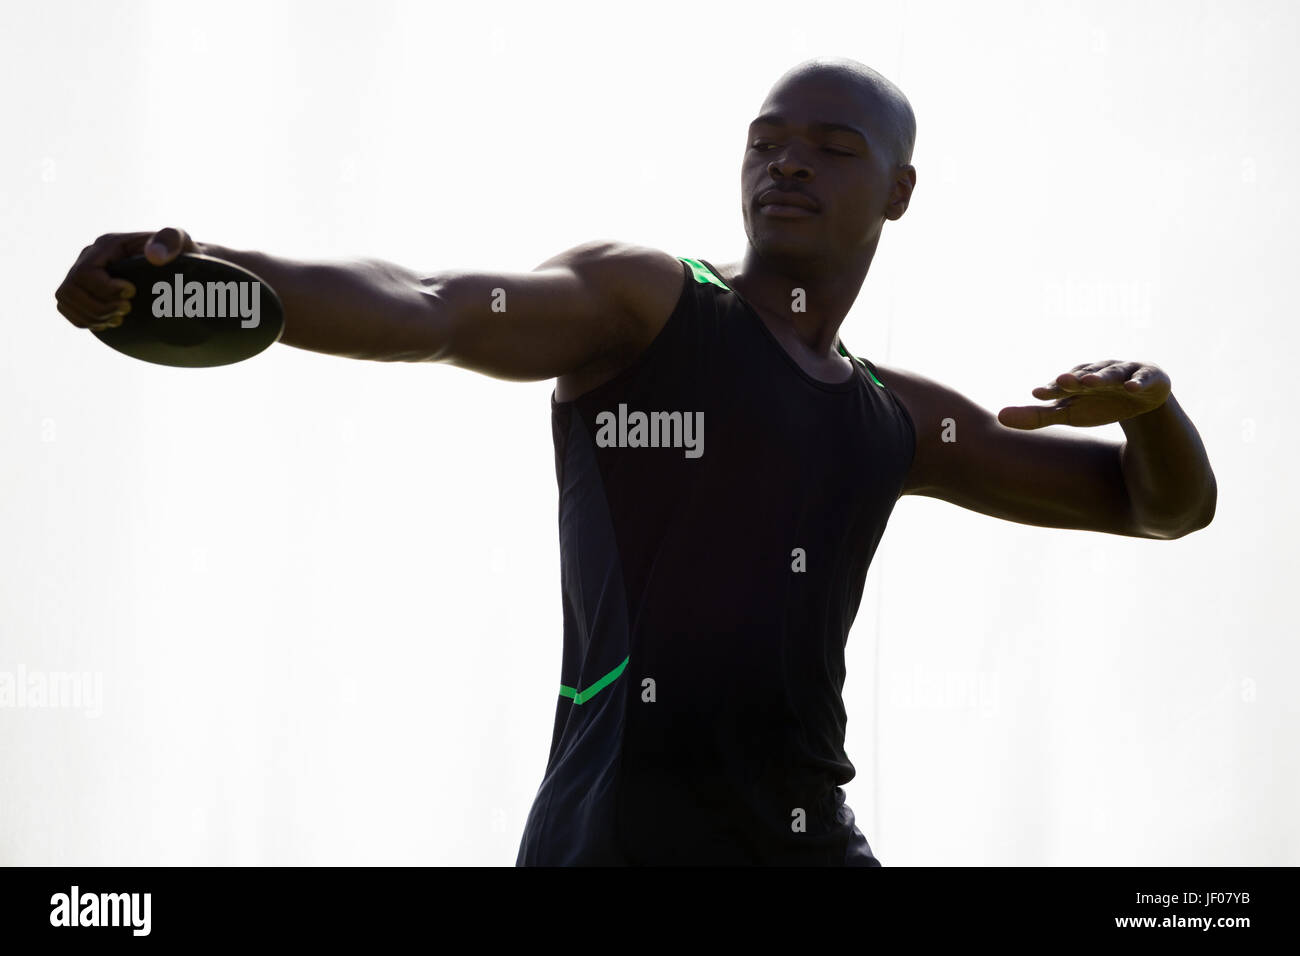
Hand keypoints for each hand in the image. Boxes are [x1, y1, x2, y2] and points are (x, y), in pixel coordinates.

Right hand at [55, 226, 201, 330]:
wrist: (181, 269)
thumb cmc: (181, 255)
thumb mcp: (182, 243)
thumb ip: (171, 241)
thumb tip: (154, 256)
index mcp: (107, 245)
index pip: (85, 272)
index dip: (105, 289)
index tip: (132, 294)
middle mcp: (90, 257)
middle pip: (70, 288)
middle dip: (99, 306)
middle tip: (128, 310)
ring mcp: (84, 274)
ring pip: (66, 300)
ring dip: (93, 315)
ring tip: (121, 316)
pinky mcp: (84, 291)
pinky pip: (68, 309)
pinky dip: (86, 321)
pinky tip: (110, 321)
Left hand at [997, 360, 1171, 428]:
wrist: (1141, 401)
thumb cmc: (1097, 404)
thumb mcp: (1068, 413)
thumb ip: (1037, 416)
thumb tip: (999, 418)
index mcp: (1077, 380)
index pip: (1061, 384)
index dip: (1051, 388)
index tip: (1037, 393)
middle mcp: (1098, 372)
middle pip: (1084, 375)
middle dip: (1074, 378)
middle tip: (1062, 381)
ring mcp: (1124, 372)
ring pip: (1111, 373)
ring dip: (1101, 376)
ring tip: (1090, 382)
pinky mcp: (1149, 378)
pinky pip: (1143, 379)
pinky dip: (1137, 382)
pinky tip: (1130, 388)